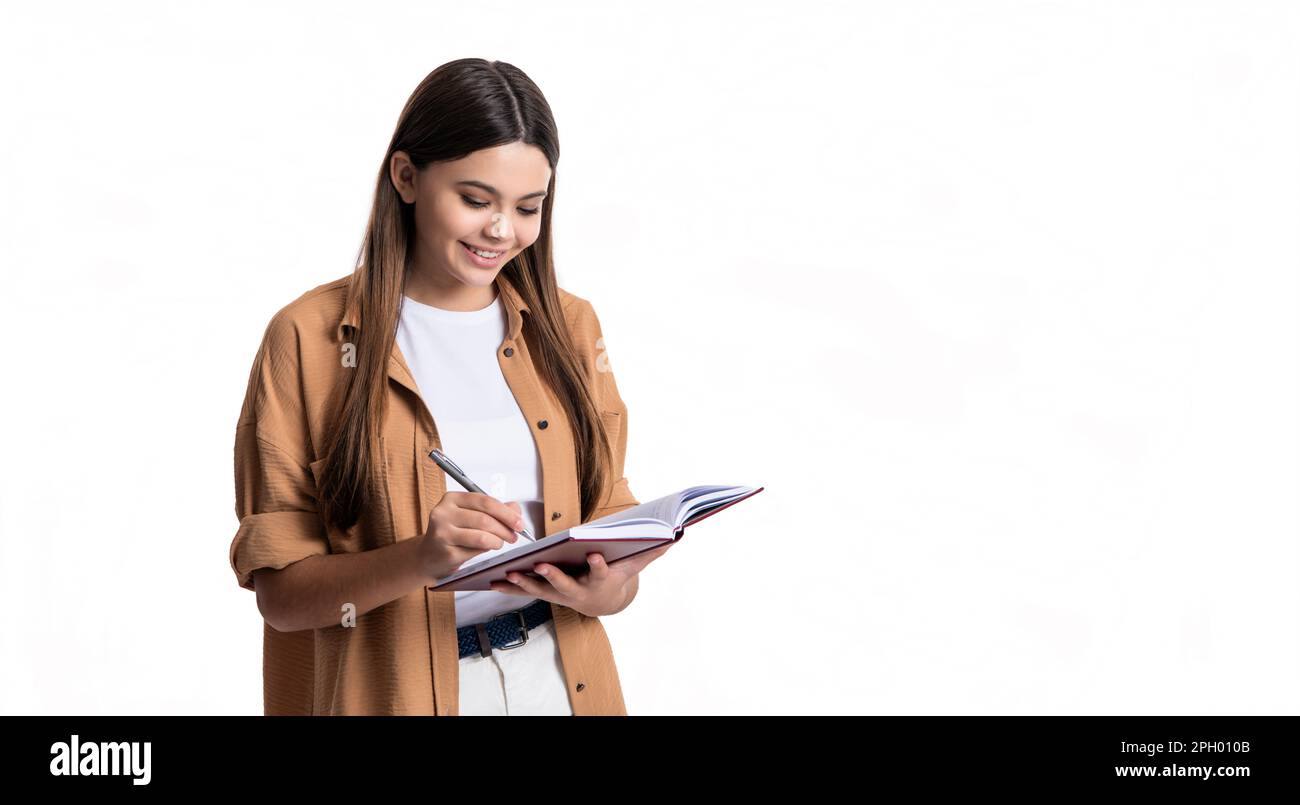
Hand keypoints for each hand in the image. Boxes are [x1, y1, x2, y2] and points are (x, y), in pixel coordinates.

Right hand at [419, 491, 523, 581]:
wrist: (428, 556)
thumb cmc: (453, 533)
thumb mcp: (470, 515)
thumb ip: (493, 510)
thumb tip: (515, 508)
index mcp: (451, 499)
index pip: (484, 501)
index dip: (506, 512)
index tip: (519, 522)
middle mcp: (443, 513)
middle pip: (485, 519)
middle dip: (505, 528)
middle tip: (514, 536)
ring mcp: (443, 533)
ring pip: (482, 536)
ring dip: (498, 541)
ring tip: (500, 543)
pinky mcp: (446, 552)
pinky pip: (475, 551)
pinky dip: (487, 550)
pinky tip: (488, 548)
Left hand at [489, 542, 673, 616]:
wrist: (605, 602)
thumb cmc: (618, 575)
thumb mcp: (636, 564)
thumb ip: (651, 549)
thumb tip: (676, 533)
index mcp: (600, 579)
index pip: (600, 571)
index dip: (598, 565)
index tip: (595, 556)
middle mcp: (579, 590)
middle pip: (565, 584)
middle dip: (553, 576)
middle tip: (542, 566)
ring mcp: (560, 593)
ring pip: (540, 589)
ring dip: (524, 583)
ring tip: (508, 574)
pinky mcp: (546, 593)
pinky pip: (526, 590)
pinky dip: (510, 586)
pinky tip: (491, 581)